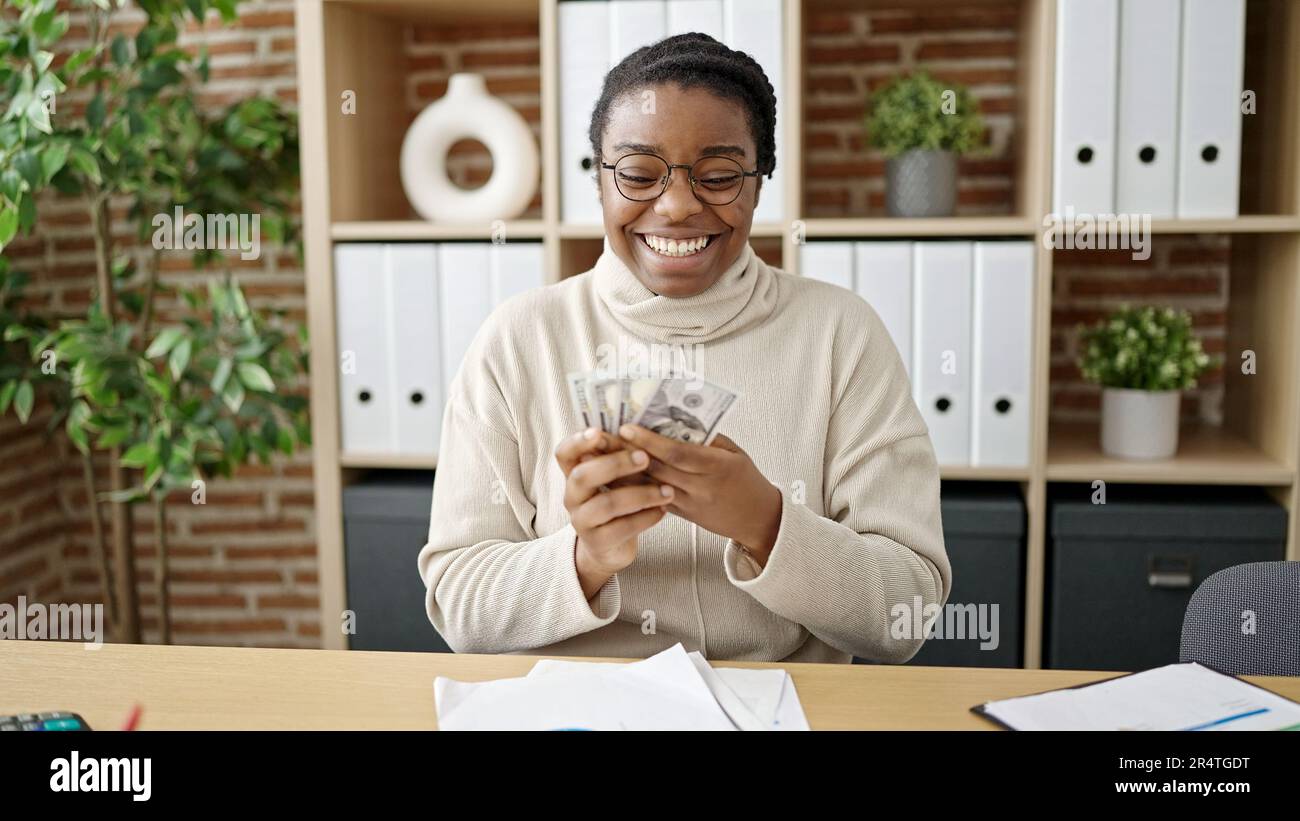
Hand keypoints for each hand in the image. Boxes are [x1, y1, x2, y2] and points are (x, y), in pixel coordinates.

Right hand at [554, 428, 674, 598]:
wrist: (609, 547)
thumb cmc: (616, 503)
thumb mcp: (612, 479)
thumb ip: (616, 458)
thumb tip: (640, 430)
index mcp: (574, 474)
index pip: (564, 453)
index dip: (577, 442)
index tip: (598, 431)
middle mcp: (572, 496)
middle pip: (582, 475)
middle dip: (614, 464)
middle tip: (644, 457)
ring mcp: (582, 521)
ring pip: (606, 504)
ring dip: (640, 494)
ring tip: (667, 491)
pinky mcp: (597, 542)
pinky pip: (621, 529)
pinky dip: (645, 518)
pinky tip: (663, 511)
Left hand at [619, 424, 782, 565]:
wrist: (758, 520)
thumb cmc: (748, 480)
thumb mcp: (735, 453)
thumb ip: (708, 439)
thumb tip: (673, 420)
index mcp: (717, 467)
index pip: (678, 453)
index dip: (650, 441)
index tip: (627, 427)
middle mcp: (701, 487)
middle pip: (658, 469)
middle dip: (627, 452)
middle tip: (603, 436)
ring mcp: (690, 504)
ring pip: (650, 486)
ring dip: (623, 471)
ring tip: (602, 455)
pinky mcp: (682, 516)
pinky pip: (653, 499)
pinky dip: (633, 486)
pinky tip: (615, 476)